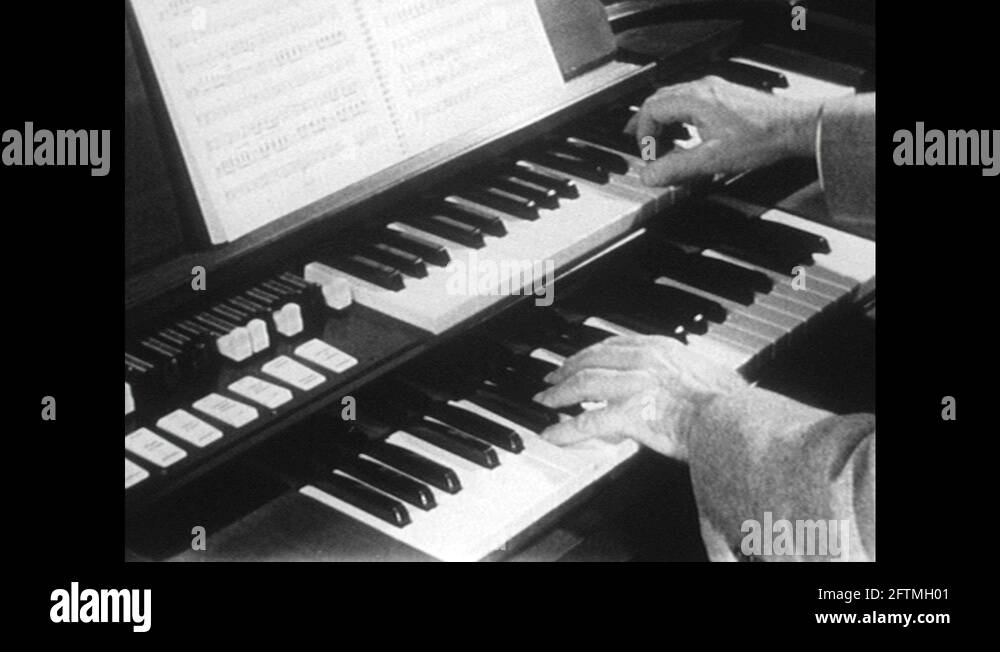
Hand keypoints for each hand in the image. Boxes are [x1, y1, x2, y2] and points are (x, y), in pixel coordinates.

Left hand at [533, 335, 745, 459]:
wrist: (734, 422)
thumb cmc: (730, 406)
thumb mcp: (703, 375)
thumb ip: (680, 377)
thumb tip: (677, 389)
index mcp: (660, 349)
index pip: (613, 345)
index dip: (589, 353)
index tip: (576, 360)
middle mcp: (643, 360)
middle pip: (591, 359)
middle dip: (566, 369)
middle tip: (550, 379)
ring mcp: (634, 385)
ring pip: (583, 384)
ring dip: (558, 394)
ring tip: (544, 402)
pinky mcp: (629, 413)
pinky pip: (587, 421)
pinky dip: (565, 429)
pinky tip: (551, 435)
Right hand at [625, 76, 821, 186]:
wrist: (795, 127)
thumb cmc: (761, 138)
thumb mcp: (712, 160)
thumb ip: (676, 168)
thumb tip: (649, 176)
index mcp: (694, 100)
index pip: (650, 110)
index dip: (642, 135)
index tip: (648, 156)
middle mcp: (702, 89)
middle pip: (658, 100)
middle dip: (646, 124)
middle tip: (641, 145)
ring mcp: (715, 90)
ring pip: (674, 98)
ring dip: (662, 120)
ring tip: (659, 140)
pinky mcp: (725, 96)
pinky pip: (691, 100)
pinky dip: (679, 116)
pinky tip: (686, 133)